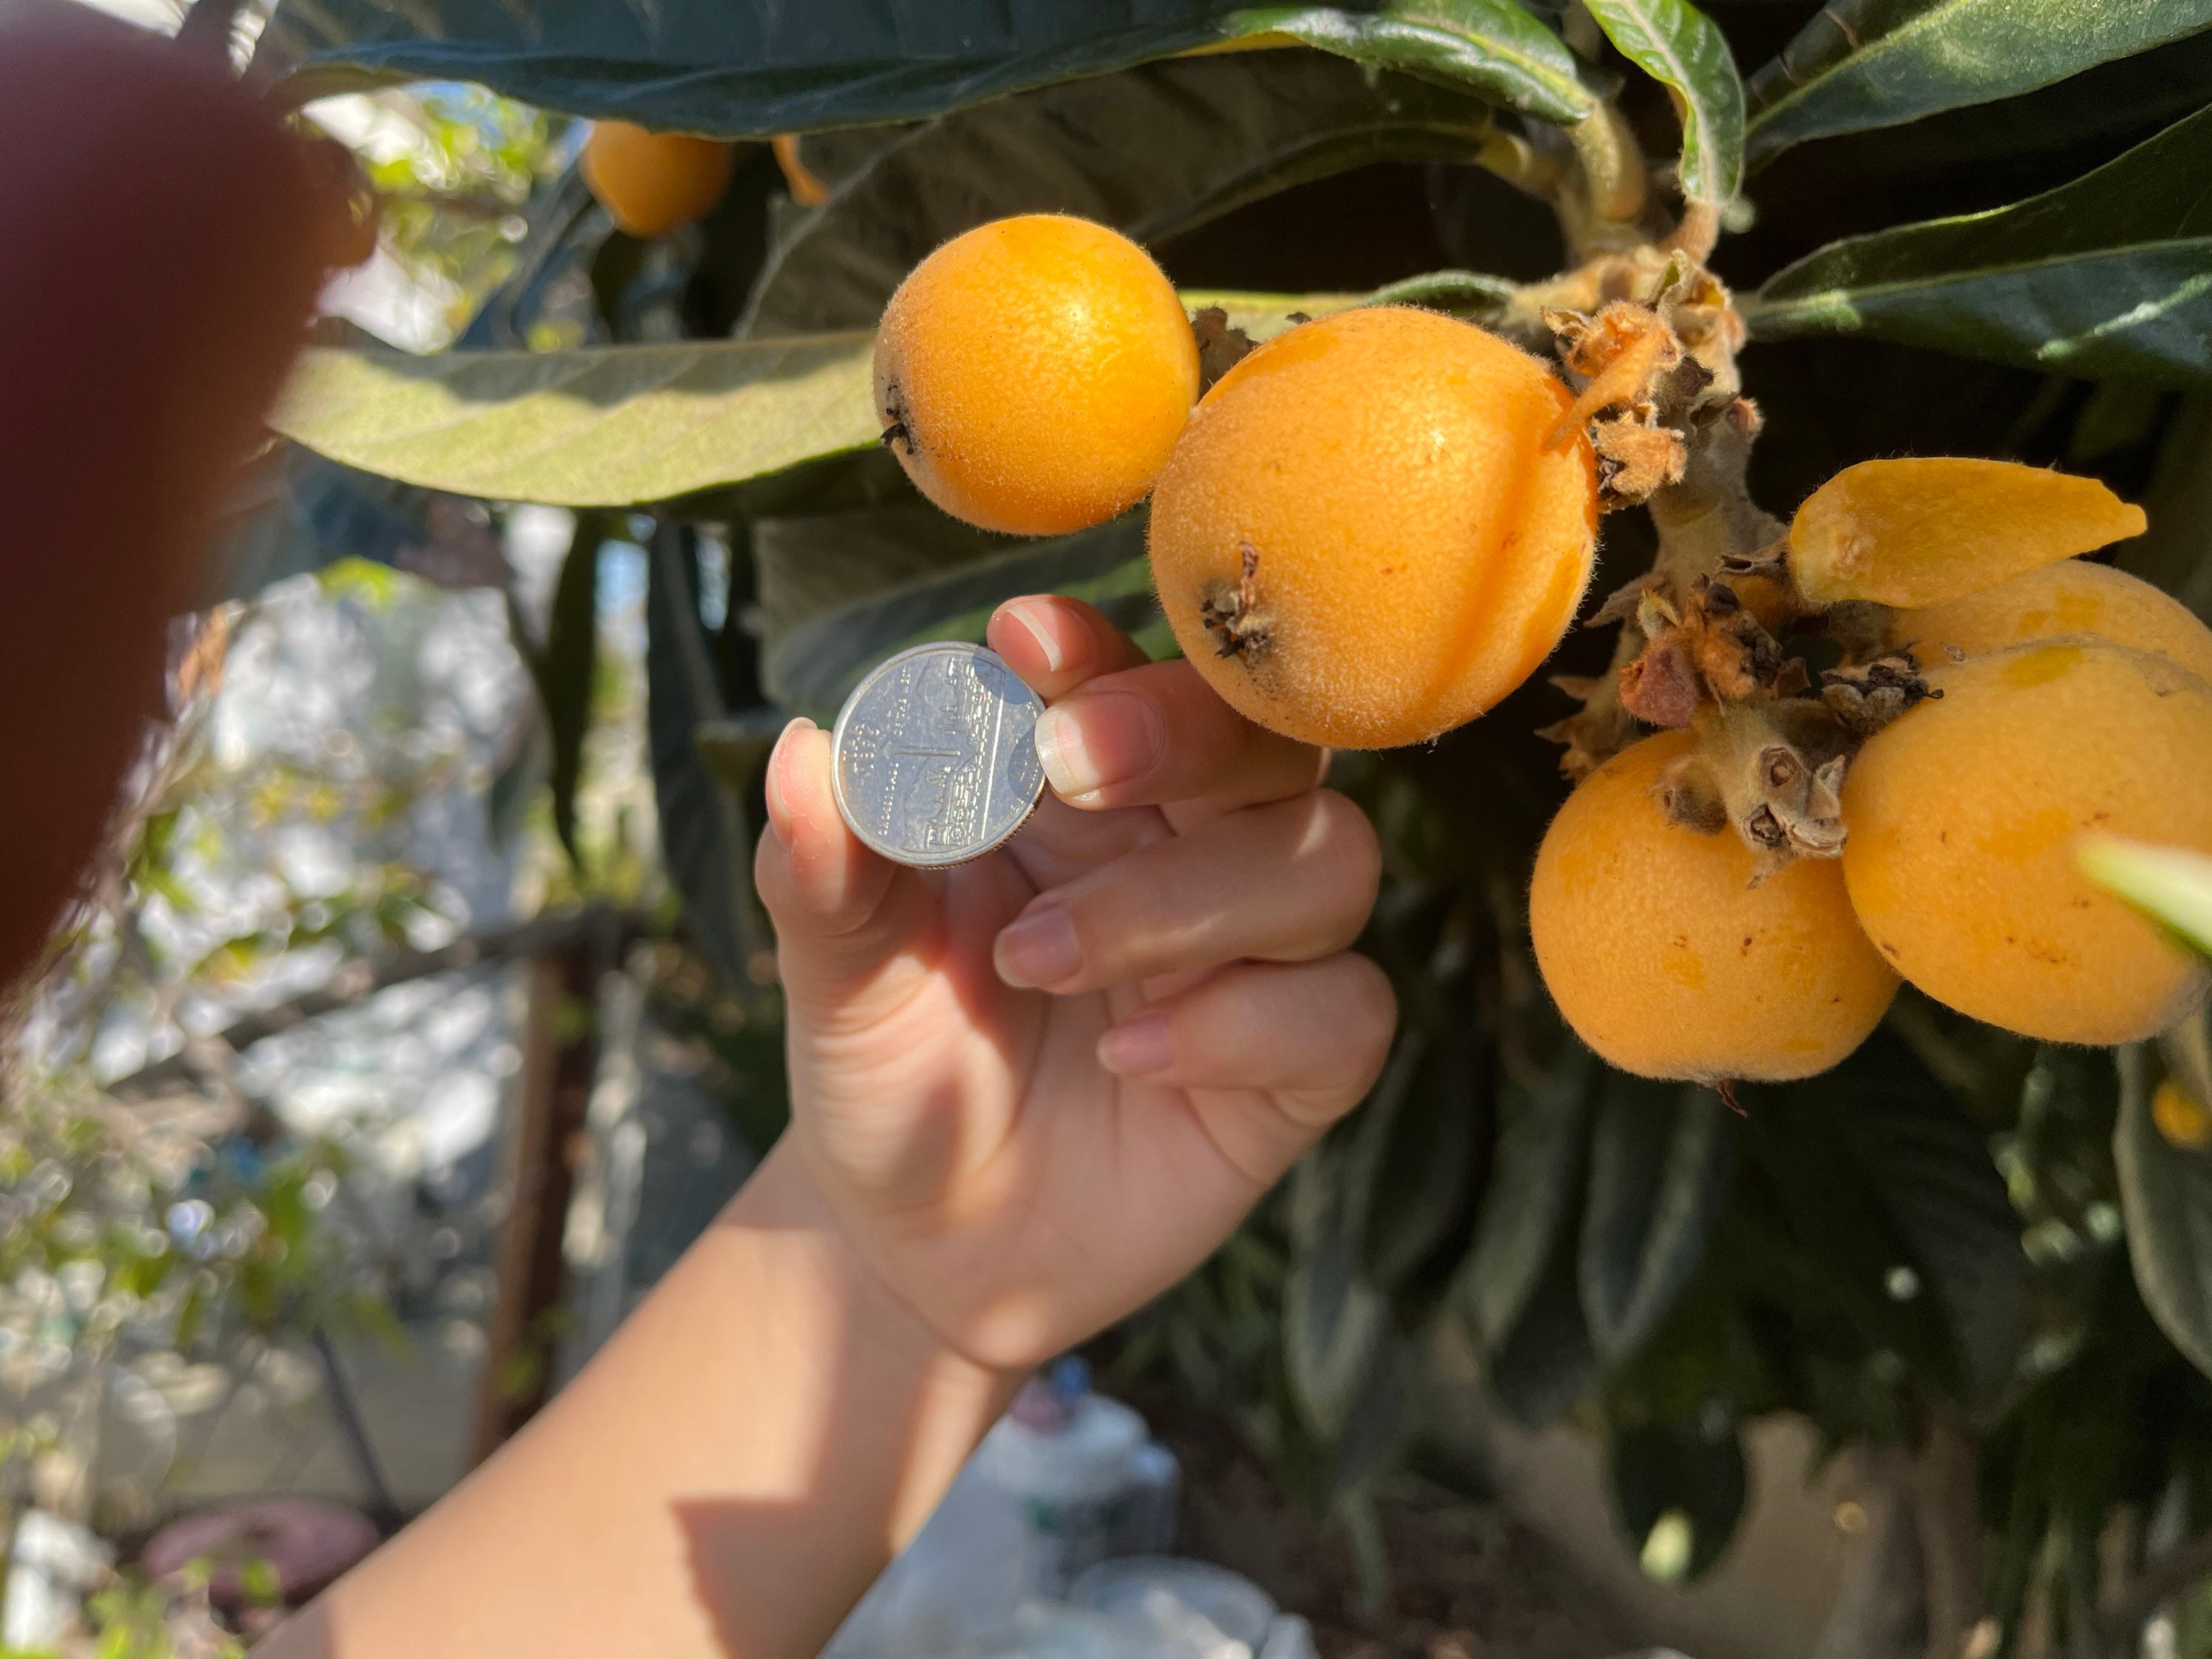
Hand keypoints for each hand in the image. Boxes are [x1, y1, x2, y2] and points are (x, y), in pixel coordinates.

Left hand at [754, 595, 1394, 1371]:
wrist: (923, 1242)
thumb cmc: (893, 1067)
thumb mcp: (838, 970)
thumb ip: (825, 867)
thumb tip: (803, 752)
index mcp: (1084, 793)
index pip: (1127, 678)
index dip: (1096, 649)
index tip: (1021, 639)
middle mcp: (1189, 848)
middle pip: (1265, 739)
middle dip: (1180, 733)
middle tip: (1070, 764)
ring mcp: (1255, 957)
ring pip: (1325, 860)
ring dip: (1185, 898)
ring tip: (1040, 960)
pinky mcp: (1295, 1070)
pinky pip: (1346, 1010)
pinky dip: (1248, 1022)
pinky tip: (1131, 1061)